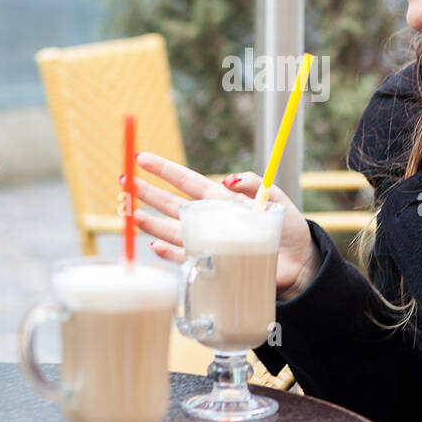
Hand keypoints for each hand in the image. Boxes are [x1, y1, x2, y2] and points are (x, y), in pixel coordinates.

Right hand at [127, 151, 323, 295]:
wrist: (298, 264)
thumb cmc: (288, 228)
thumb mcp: (275, 198)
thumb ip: (253, 184)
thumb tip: (227, 179)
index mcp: (222, 199)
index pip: (186, 181)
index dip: (164, 170)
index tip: (142, 158)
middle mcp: (210, 219)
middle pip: (171, 203)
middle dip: (147, 192)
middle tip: (123, 180)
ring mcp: (208, 241)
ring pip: (171, 229)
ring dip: (150, 222)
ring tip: (130, 213)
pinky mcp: (212, 264)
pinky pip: (184, 257)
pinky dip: (168, 253)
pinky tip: (153, 245)